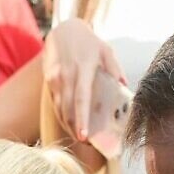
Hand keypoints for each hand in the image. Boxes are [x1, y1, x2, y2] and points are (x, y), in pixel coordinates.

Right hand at [43, 19, 127, 143]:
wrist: (63, 30)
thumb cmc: (88, 42)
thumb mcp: (105, 50)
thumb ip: (115, 68)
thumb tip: (125, 86)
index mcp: (82, 68)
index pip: (81, 97)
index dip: (82, 118)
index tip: (84, 135)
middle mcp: (66, 75)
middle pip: (68, 108)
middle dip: (75, 128)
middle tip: (86, 143)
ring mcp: (55, 79)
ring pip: (59, 108)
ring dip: (68, 125)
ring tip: (80, 138)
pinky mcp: (49, 81)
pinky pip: (55, 103)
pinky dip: (62, 116)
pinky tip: (70, 125)